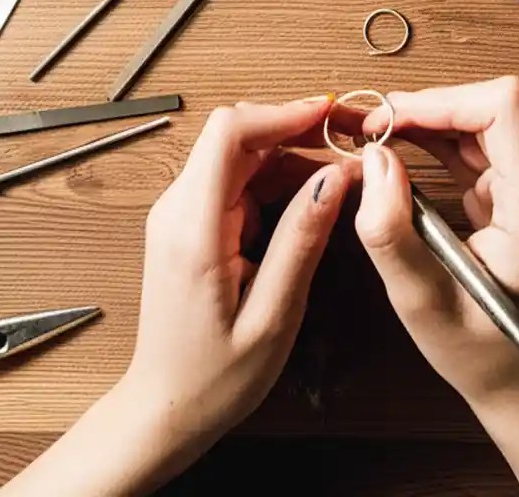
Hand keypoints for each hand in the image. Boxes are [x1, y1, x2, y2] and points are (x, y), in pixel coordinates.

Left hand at [0, 97, 353, 495]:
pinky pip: (236, 184)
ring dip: (291, 160)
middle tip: (352, 153)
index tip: (331, 116)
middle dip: (296, 133)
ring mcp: (179, 215)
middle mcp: (177, 211)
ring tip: (341, 185)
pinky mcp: (189, 225)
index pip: (228, 134)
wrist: (166, 406)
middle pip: (237, 137)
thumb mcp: (273, 314)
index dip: (282, 113)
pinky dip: (275, 184)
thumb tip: (336, 178)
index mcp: (193, 230)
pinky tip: (309, 208)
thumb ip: (302, 240)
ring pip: (240, 157)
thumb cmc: (215, 376)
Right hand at [354, 76, 518, 409]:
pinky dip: (441, 146)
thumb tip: (374, 158)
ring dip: (430, 124)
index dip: (441, 101)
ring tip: (376, 137)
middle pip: (492, 108)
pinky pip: (483, 151)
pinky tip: (402, 154)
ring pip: (485, 124)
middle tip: (370, 130)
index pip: (504, 106)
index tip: (389, 123)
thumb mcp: (422, 300)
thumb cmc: (482, 353)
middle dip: (428, 109)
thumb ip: (391, 229)